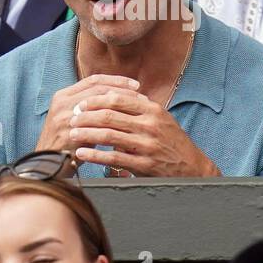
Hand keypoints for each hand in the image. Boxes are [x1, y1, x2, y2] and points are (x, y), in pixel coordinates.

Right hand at [35, 75, 142, 153]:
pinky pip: (96, 126)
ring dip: (121, 107)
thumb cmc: (64, 144)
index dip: (116, 80)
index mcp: (63, 96)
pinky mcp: (68, 135)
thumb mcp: (74, 120)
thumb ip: (90, 108)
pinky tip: (128, 128)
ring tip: (138, 112)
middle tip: (142, 97)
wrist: (45, 166)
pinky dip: (114, 125)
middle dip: (123, 91)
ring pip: (99, 105)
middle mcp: (62, 103)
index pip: (94, 80)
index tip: (135, 85)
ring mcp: (63, 118)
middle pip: (98, 89)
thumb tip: (118, 99)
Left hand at [68, 89, 221, 177]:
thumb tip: (110, 95)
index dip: (95, 100)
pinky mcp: (144, 164)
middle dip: (86, 117)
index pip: (118, 98)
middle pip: (109, 116)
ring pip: (108, 135)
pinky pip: (113, 158)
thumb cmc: (171, 141)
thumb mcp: (159, 118)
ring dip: (86, 134)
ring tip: (71, 135)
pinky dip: (95, 155)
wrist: (192, 167)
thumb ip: (138, 108)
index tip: (81, 104)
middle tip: (71, 119)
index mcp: (152, 110)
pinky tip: (82, 153)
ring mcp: (147, 145)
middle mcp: (150, 125)